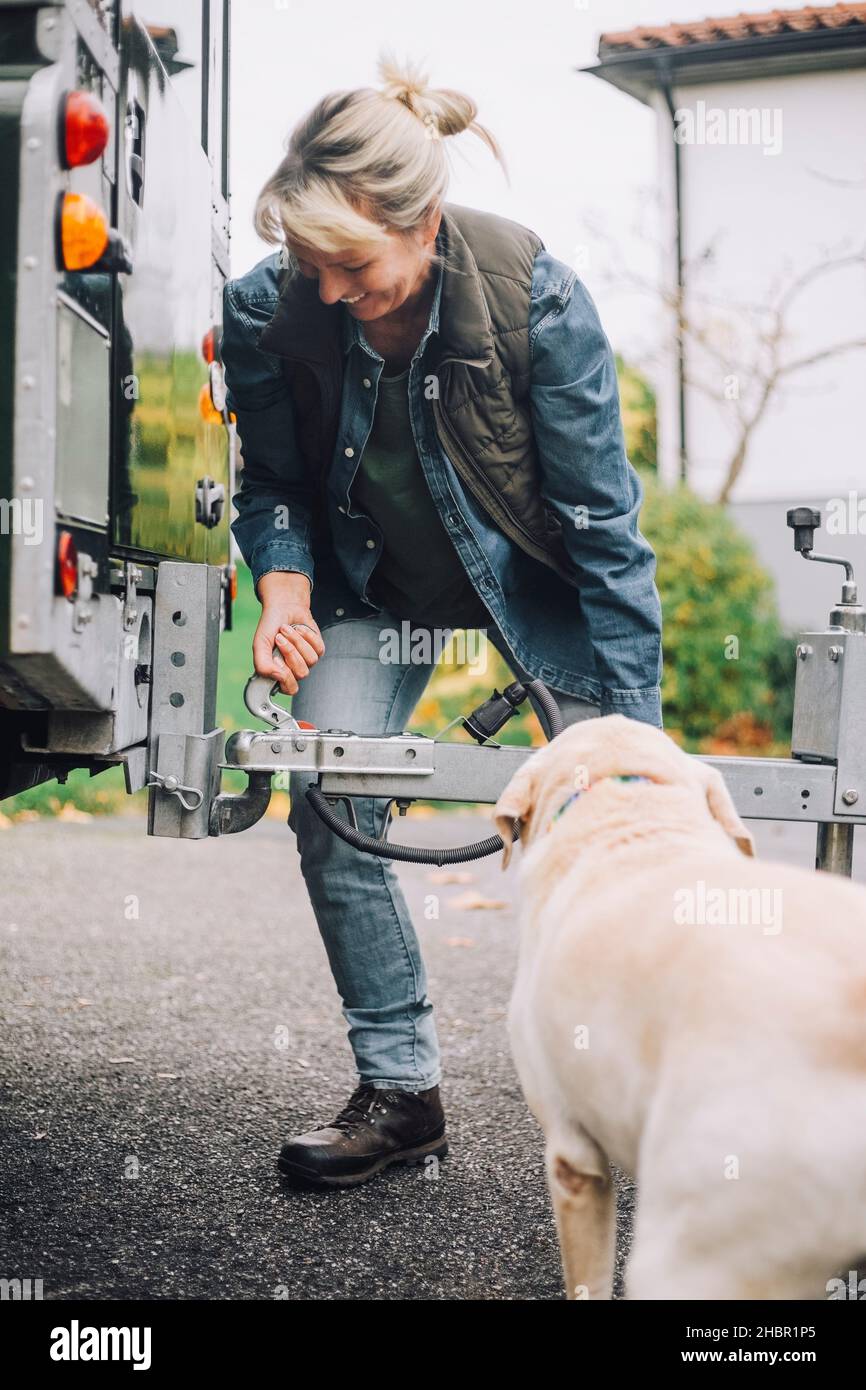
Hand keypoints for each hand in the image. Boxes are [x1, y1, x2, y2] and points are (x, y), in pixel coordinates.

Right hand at [252, 574, 324, 695]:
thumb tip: (277, 677)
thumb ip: (262, 664)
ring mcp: (307, 660)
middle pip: (301, 673)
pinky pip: (318, 648)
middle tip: (280, 639)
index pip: (289, 689)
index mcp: (279, 673)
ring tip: (287, 631)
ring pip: (311, 660)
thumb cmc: (270, 628)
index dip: (285, 676)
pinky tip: (298, 629)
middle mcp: (294, 669)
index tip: (276, 659)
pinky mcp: (318, 649)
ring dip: (297, 641)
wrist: (283, 608)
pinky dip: (307, 635)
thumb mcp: (260, 645)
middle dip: (290, 653)